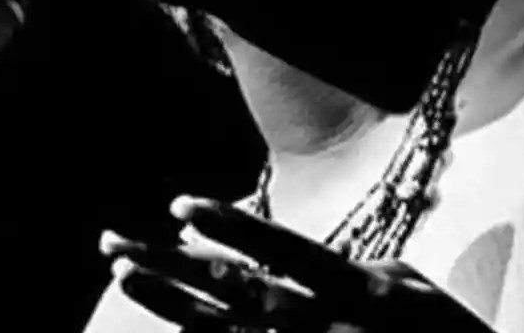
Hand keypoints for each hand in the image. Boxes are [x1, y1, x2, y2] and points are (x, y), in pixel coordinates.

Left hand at [101, 195, 489, 331]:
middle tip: (117, 245)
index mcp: (358, 291)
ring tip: (122, 275)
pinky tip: (169, 320)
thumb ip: (352, 268)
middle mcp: (326, 326)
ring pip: (225, 332)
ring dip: (170, 304)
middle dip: (174, 267)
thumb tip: (300, 254)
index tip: (179, 203)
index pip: (284, 251)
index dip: (231, 226)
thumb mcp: (407, 287)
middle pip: (236, 293)